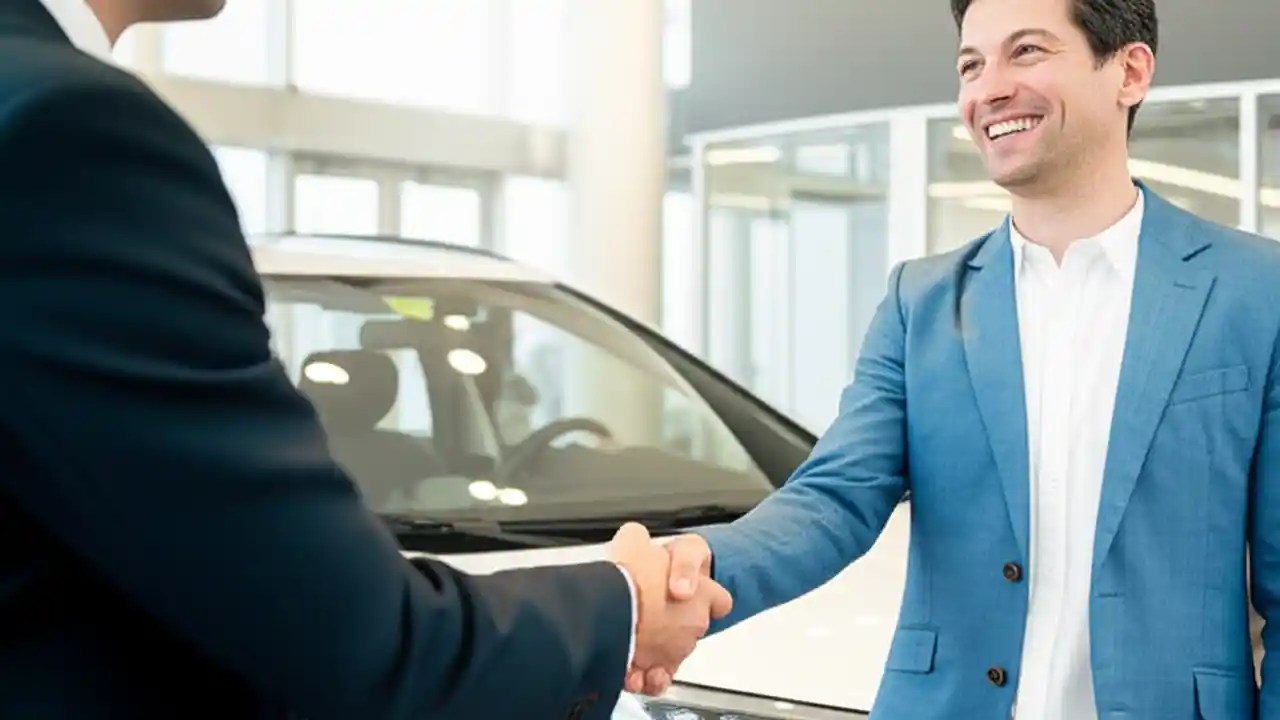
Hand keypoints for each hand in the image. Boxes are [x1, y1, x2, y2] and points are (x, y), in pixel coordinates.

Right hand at [610, 524, 730, 696]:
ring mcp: (676, 650)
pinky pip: (655, 679)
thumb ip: (641, 540)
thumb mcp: (634, 540)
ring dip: (653, 649)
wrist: (611, 607)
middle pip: (690, 627)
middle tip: (646, 613)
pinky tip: (629, 664)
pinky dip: (644, 675)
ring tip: (630, 638)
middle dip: (669, 623)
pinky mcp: (655, 673)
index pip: (719, 599)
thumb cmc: (629, 577)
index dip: (702, 595)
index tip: (685, 594)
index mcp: (701, 591)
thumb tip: (636, 539)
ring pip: (670, 654)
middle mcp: (694, 623)